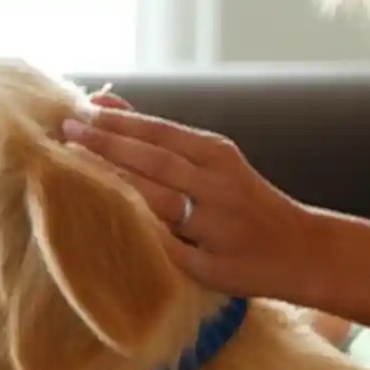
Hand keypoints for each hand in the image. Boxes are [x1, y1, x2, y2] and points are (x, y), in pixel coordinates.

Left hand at [64, 95, 323, 303]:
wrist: (301, 250)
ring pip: (159, 203)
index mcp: (217, 156)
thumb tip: (104, 103)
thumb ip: (160, 137)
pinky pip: (167, 251)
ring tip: (77, 173)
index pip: (161, 133)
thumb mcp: (211, 161)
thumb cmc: (243, 201)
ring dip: (118, 186)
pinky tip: (103, 231)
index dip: (120, 123)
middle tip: (67, 133)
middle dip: (109, 147)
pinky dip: (138, 239)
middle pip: (156, 163)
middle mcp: (218, 186)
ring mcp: (215, 227)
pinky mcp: (210, 266)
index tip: (80, 112)